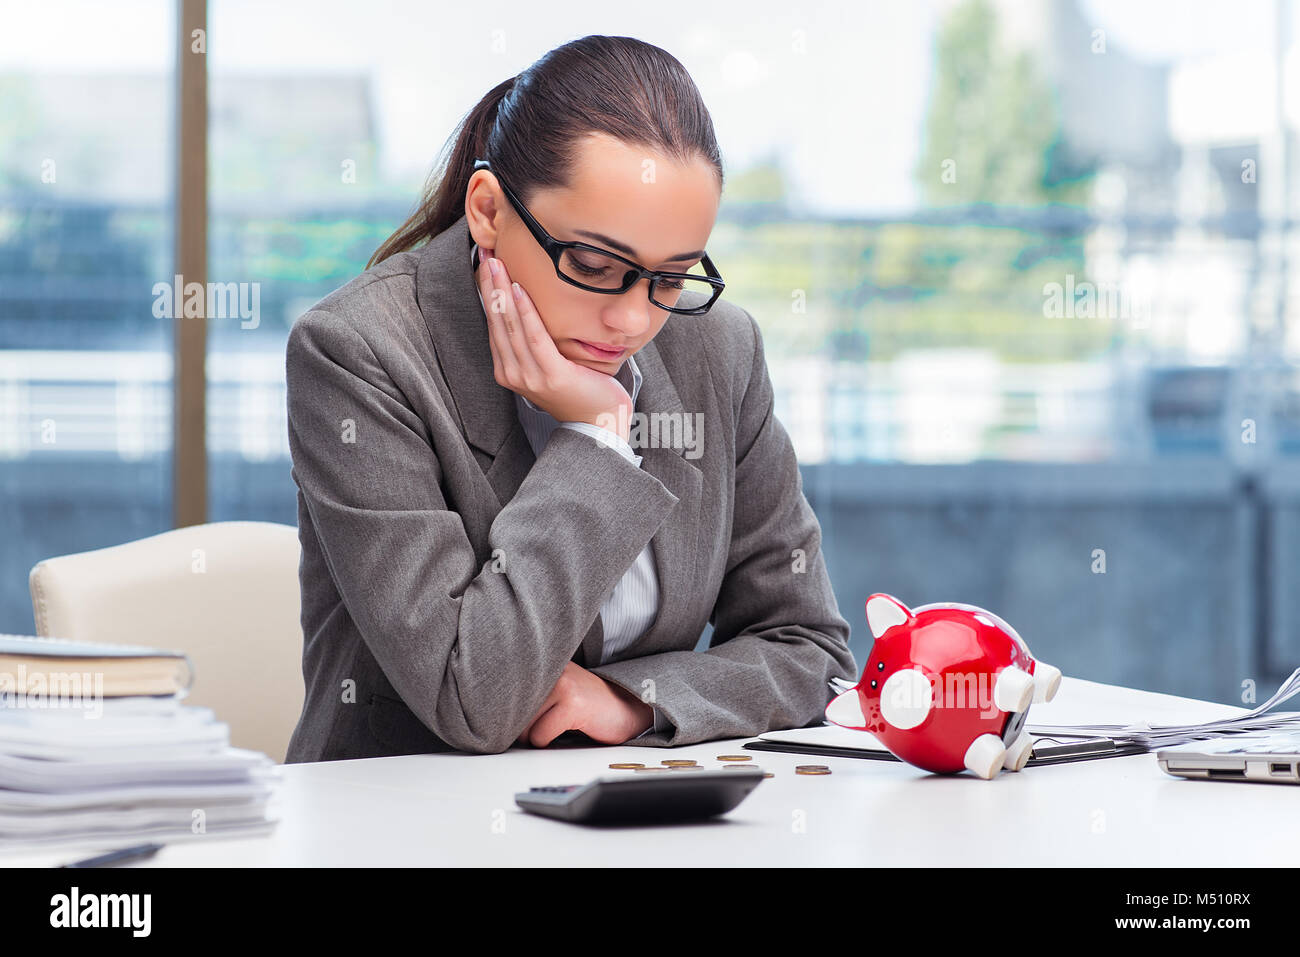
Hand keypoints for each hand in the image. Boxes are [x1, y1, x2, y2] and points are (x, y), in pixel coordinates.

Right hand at [476, 247, 632, 441]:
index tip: (485, 262)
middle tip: (485, 252)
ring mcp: (529, 377)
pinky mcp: (550, 375)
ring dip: (501, 290)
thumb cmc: (579, 389)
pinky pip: (534, 338)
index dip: (488, 291)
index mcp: (509, 369)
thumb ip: (536, 341)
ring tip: (496, 262)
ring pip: (510, 325)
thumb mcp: (549, 362)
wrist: (598, 423)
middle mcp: (513, 373)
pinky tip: (518, 289)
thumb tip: (531, 305)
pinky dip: (525, 312)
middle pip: (497, 320)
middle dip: (490, 284)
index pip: (494, 323)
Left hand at [515, 661, 654, 746]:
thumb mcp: (553, 692)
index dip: (505, 714)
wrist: (627, 708)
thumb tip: (493, 720)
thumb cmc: (587, 706)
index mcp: (542, 664)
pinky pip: (541, 737)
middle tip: (542, 727)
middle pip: (512, 713)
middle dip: (521, 728)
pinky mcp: (572, 704)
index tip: (505, 721)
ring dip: (535, 737)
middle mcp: (549, 669)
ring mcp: (562, 684)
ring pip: (524, 726)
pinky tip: (569, 730)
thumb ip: (528, 698)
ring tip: (557, 727)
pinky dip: (550, 742)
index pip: (505, 692)